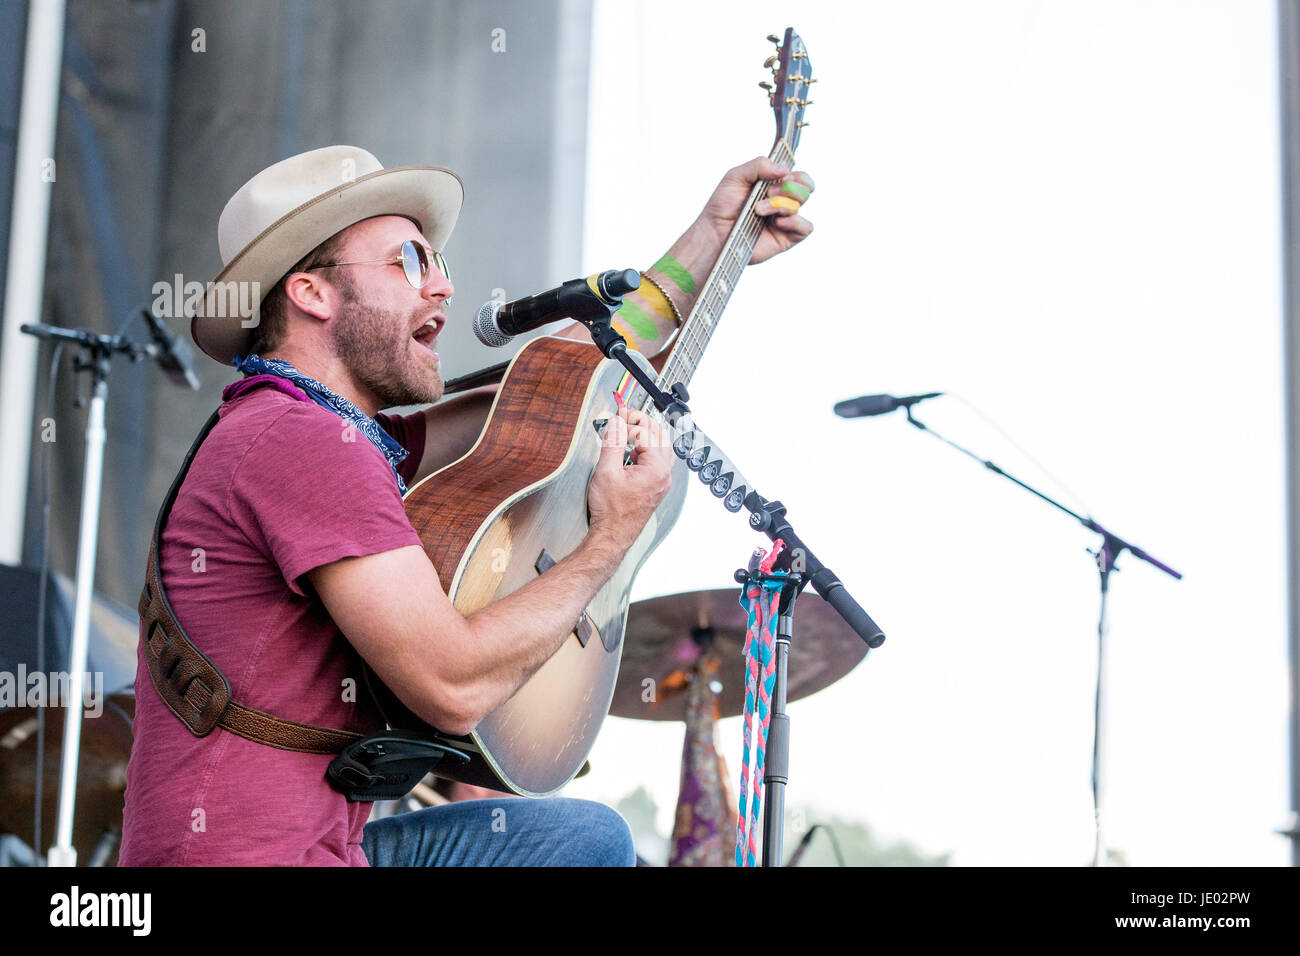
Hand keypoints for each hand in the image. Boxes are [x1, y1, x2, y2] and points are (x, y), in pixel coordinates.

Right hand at [586, 407, 674, 553]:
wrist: (613, 535)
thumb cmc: (612, 512)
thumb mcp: (606, 471)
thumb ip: (613, 442)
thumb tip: (616, 422)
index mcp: (656, 468)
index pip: (645, 433)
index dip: (627, 423)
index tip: (615, 418)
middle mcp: (664, 474)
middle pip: (660, 435)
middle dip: (641, 423)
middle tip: (623, 418)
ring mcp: (662, 481)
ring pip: (662, 447)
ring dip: (647, 435)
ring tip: (628, 431)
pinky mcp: (656, 486)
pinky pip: (659, 460)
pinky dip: (648, 449)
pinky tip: (633, 451)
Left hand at [696, 156, 814, 264]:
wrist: (715, 231)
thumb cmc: (723, 206)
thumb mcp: (735, 176)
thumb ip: (758, 166)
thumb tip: (784, 169)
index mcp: (774, 186)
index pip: (799, 177)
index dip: (796, 175)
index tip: (781, 176)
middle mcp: (782, 202)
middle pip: (805, 188)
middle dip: (789, 187)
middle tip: (768, 192)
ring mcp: (784, 220)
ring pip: (799, 205)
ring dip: (779, 204)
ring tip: (758, 210)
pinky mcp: (785, 237)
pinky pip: (806, 228)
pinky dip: (795, 222)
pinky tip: (777, 222)